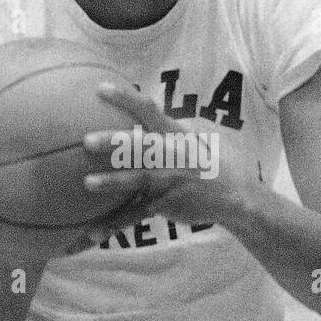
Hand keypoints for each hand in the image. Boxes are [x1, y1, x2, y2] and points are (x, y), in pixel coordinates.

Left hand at [67, 82, 256, 247]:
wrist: (234, 195)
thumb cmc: (201, 160)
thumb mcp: (186, 137)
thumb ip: (159, 127)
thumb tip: (129, 107)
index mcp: (173, 134)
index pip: (148, 110)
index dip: (125, 98)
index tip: (100, 88)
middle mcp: (171, 155)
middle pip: (140, 146)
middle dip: (115, 143)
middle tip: (87, 140)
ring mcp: (168, 181)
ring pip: (137, 180)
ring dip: (112, 182)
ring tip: (87, 183)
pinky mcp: (164, 204)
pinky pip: (135, 215)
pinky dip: (113, 224)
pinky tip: (90, 232)